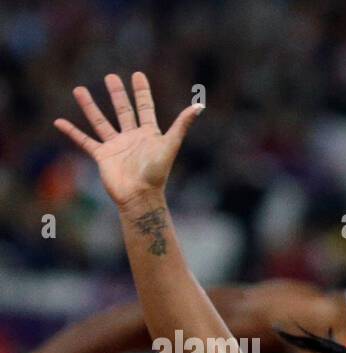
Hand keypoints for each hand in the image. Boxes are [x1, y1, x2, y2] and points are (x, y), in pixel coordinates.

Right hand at [54, 72, 201, 209]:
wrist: (140, 197)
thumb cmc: (156, 173)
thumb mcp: (170, 145)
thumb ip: (182, 125)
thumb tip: (199, 106)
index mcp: (149, 134)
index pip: (145, 108)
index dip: (142, 92)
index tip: (138, 75)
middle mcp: (132, 138)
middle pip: (123, 111)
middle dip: (118, 94)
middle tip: (111, 77)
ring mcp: (116, 146)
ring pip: (100, 121)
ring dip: (90, 106)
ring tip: (79, 89)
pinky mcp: (102, 156)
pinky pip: (84, 141)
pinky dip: (72, 132)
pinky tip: (59, 122)